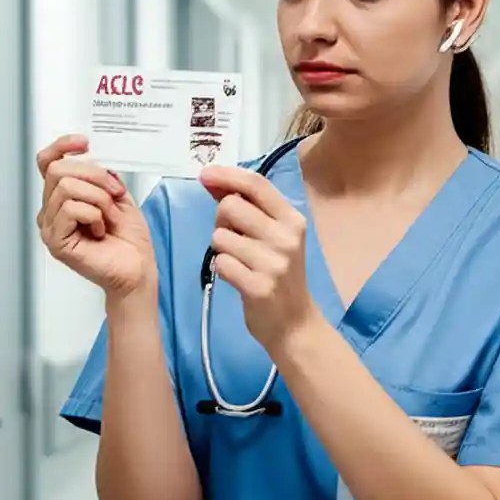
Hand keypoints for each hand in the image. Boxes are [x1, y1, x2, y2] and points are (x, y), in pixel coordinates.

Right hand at [36, 134, 156, 301]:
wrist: (138, 269)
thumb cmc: (129, 240)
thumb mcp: (118, 196)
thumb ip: (101, 176)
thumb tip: (92, 159)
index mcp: (63, 196)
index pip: (47, 162)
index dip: (62, 146)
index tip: (85, 143)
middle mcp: (51, 210)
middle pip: (58, 170)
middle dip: (93, 175)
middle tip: (115, 192)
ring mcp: (50, 226)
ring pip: (66, 188)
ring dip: (98, 198)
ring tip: (109, 216)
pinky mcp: (55, 241)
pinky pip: (70, 209)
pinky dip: (93, 214)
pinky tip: (100, 230)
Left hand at [199, 165, 321, 352]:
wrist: (295, 324)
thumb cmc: (281, 277)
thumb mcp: (275, 238)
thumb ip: (248, 208)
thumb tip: (213, 181)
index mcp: (292, 220)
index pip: (256, 184)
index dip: (227, 175)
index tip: (205, 175)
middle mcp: (286, 238)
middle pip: (230, 207)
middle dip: (221, 220)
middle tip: (234, 239)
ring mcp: (274, 263)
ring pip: (220, 236)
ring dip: (221, 248)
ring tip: (239, 262)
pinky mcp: (258, 286)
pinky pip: (221, 263)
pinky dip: (222, 269)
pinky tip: (238, 278)